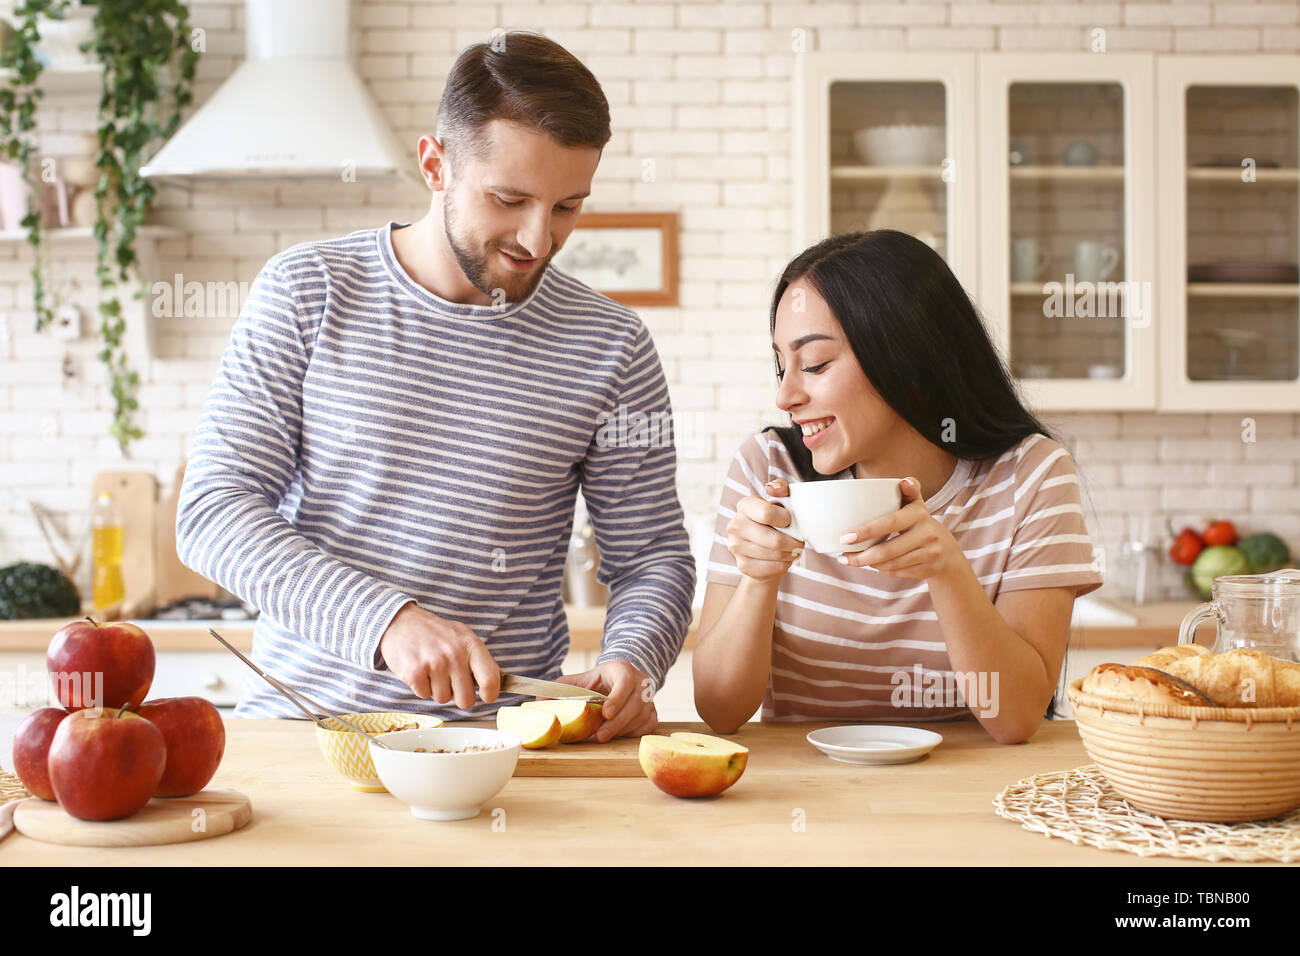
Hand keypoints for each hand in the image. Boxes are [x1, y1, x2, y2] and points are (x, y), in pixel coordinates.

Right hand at [378, 603, 499, 709]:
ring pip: (443, 699)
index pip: (490, 679)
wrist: (401, 622)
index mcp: (471, 645)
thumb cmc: (436, 632)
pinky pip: (424, 695)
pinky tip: (420, 670)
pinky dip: (421, 687)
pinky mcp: (415, 673)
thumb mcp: (463, 637)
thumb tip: (500, 680)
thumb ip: (481, 659)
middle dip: (458, 696)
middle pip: (466, 699)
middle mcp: (454, 655)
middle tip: (450, 681)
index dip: (490, 694)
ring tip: (432, 670)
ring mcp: (434, 664)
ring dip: (437, 689)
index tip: (486, 696)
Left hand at [555, 659, 657, 741]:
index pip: (625, 682)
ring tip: (604, 736)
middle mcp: (641, 682)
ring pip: (642, 717)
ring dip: (623, 730)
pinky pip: (647, 725)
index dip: (617, 698)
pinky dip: (632, 732)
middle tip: (600, 736)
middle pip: (634, 705)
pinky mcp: (653, 711)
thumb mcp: (580, 680)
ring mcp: (650, 698)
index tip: (605, 713)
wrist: (621, 678)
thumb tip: (538, 701)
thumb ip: (561, 688)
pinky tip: (619, 734)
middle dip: (617, 723)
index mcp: (623, 670)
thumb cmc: (598, 681)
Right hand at [725, 479, 803, 581]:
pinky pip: (772, 569)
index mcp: (744, 505)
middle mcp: (735, 525)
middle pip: (775, 540)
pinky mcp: (742, 565)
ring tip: (792, 549)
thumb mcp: (783, 500)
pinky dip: (783, 565)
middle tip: (799, 541)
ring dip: (790, 554)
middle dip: (793, 542)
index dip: (785, 519)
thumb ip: (781, 488)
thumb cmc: (777, 520)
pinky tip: (783, 559)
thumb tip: (771, 489)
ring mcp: (735, 546)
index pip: (767, 513)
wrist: (765, 548)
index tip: (789, 521)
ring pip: (775, 555)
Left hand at [839, 477, 964, 580]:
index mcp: (919, 514)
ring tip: (853, 560)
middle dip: (860, 556)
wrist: (947, 552)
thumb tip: (904, 481)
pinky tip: (873, 565)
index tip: (845, 537)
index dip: (866, 531)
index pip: (889, 523)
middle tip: (842, 557)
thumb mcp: (916, 505)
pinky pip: (897, 573)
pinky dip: (882, 570)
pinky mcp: (928, 570)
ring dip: (868, 564)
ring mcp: (929, 553)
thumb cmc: (920, 523)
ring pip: (890, 564)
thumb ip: (908, 490)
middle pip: (887, 551)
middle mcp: (927, 533)